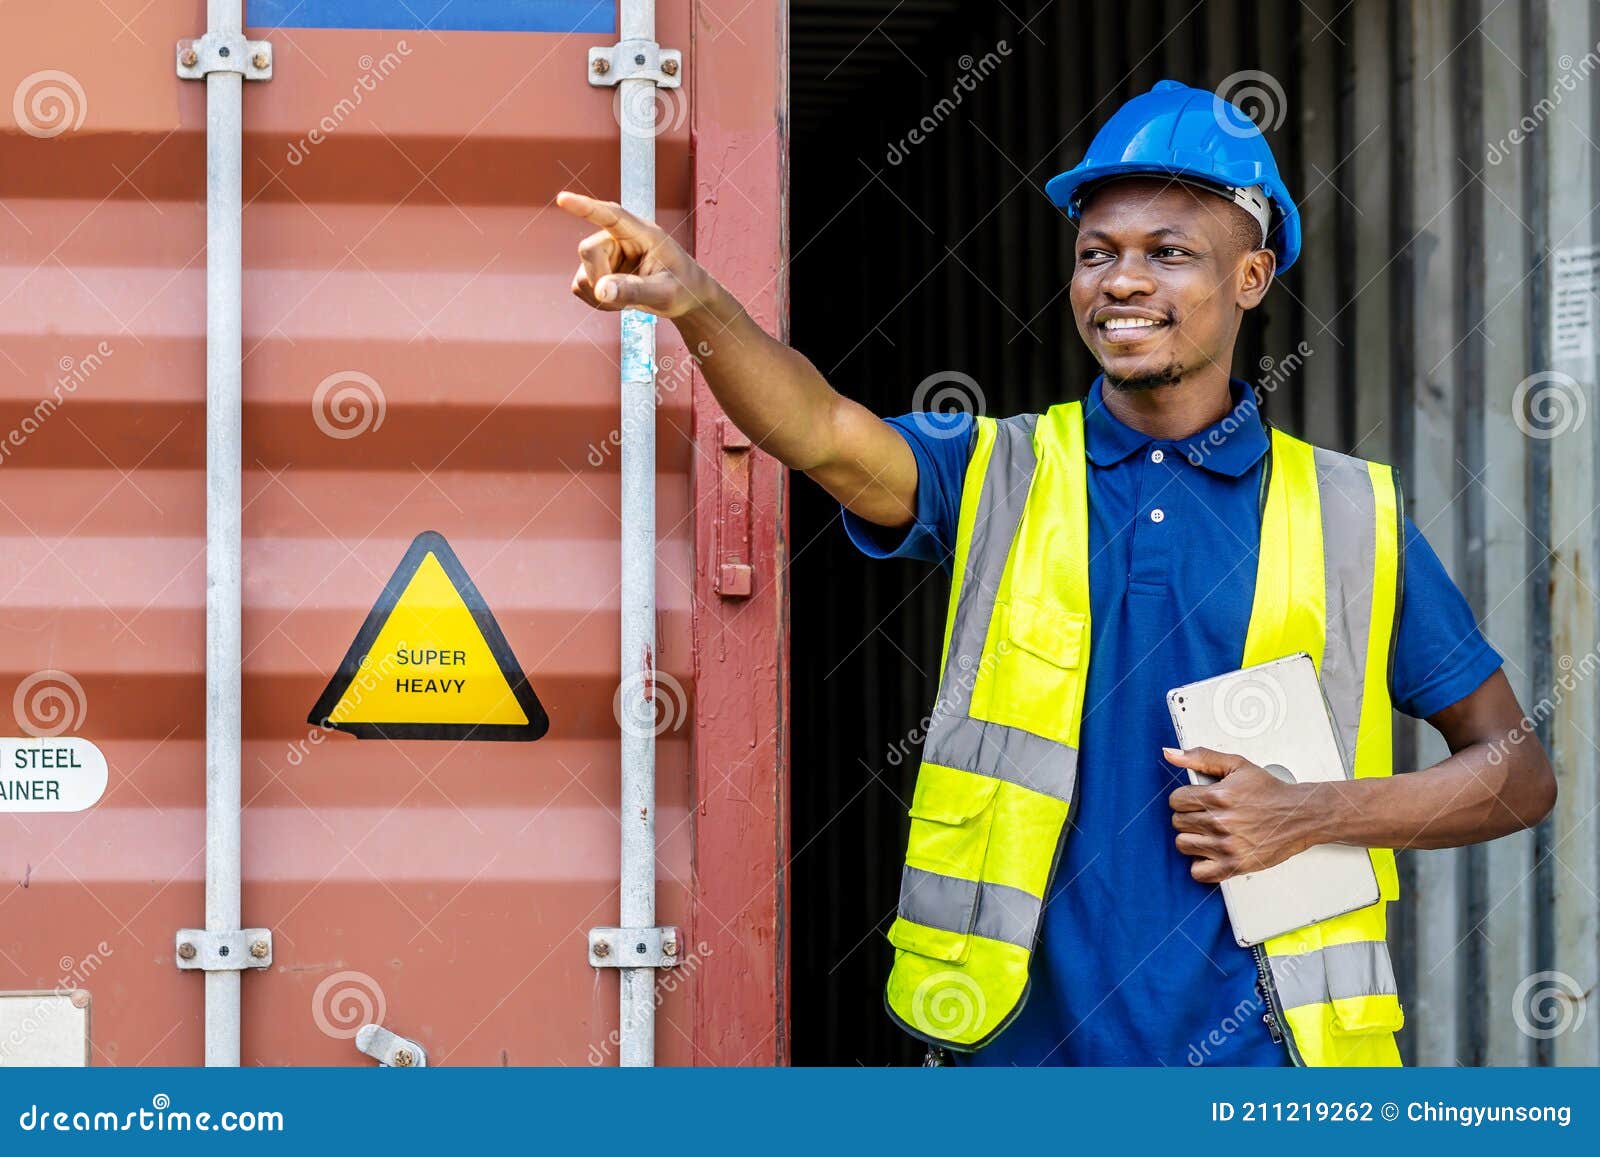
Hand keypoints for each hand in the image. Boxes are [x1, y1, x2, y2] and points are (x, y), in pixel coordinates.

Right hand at [556, 190, 711, 317]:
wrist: (685, 298)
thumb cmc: (683, 288)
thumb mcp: (665, 292)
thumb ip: (635, 290)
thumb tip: (602, 290)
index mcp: (642, 233)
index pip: (611, 215)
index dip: (586, 207)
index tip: (563, 199)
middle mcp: (620, 239)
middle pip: (588, 250)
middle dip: (600, 279)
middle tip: (623, 300)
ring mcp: (607, 254)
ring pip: (582, 274)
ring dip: (601, 296)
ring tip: (627, 302)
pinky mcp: (599, 272)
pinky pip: (580, 287)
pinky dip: (596, 301)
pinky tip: (617, 302)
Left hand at [1163, 746, 1314, 882]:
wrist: (1299, 815)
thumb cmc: (1270, 792)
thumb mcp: (1236, 765)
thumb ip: (1201, 757)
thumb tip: (1170, 754)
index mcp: (1218, 797)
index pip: (1175, 800)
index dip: (1184, 798)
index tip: (1196, 800)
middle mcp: (1220, 823)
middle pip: (1178, 822)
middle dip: (1189, 816)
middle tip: (1207, 815)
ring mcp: (1226, 846)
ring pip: (1183, 844)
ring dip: (1193, 838)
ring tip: (1209, 832)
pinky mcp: (1234, 866)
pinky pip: (1199, 872)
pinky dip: (1201, 864)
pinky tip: (1212, 852)